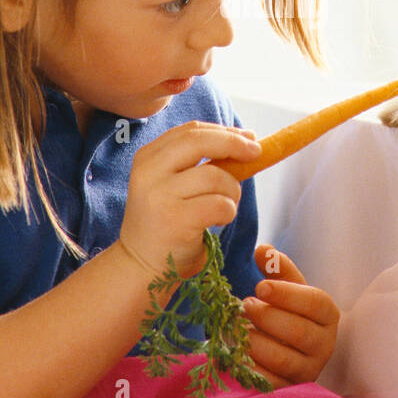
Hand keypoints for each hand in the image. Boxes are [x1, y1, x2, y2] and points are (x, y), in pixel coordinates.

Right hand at [119, 122, 261, 278]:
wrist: (140, 266)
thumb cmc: (166, 223)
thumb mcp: (172, 185)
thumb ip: (199, 164)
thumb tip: (246, 142)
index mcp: (148, 157)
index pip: (191, 131)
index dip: (224, 131)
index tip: (248, 137)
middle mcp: (149, 172)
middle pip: (200, 141)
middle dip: (234, 144)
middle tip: (257, 153)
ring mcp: (160, 195)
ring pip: (216, 176)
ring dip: (233, 190)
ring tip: (225, 205)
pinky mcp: (175, 219)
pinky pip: (220, 204)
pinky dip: (228, 211)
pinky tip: (217, 221)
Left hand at [242, 245, 339, 386]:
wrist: (288, 349)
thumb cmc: (288, 312)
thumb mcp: (287, 288)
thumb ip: (276, 267)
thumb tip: (263, 250)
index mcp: (328, 315)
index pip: (315, 303)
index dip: (287, 294)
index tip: (260, 285)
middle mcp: (325, 345)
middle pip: (299, 332)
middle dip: (267, 316)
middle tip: (245, 305)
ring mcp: (308, 370)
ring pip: (283, 359)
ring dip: (255, 341)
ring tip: (238, 327)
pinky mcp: (289, 389)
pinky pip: (269, 382)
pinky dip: (250, 366)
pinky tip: (237, 350)